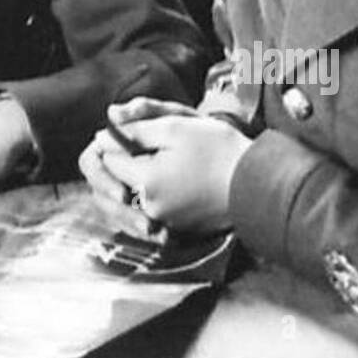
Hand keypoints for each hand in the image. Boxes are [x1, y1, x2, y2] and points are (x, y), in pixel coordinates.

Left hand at [79, 96, 250, 237]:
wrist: (256, 183)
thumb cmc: (218, 150)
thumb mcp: (175, 128)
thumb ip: (134, 130)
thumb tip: (102, 136)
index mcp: (145, 181)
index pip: (106, 159)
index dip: (114, 141)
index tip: (132, 130)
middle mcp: (149, 208)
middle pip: (114, 181)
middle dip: (120, 161)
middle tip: (144, 144)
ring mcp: (163, 222)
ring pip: (128, 197)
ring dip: (132, 178)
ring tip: (158, 160)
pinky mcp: (175, 229)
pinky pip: (147, 211)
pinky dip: (149, 195)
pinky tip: (167, 179)